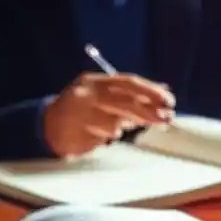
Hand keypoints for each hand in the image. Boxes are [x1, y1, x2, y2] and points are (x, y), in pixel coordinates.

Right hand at [43, 73, 174, 156]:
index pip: (129, 82)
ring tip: (117, 127)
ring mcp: (79, 114)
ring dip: (123, 127)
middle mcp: (86, 94)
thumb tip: (164, 90)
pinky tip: (98, 134)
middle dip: (149, 112)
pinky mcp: (75, 134)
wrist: (50, 126)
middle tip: (167, 119)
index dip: (151, 91)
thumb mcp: (106, 96)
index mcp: (95, 81)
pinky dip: (106, 138)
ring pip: (115, 125)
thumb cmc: (85, 110)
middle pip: (125, 102)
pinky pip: (103, 139)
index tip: (170, 101)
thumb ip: (132, 95)